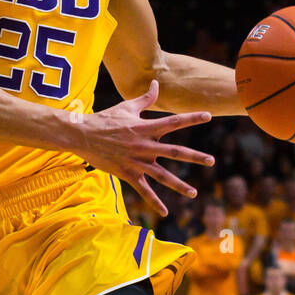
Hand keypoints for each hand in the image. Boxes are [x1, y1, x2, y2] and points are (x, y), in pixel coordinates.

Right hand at [72, 81, 213, 215]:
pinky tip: (165, 212)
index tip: (209, 116)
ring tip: (194, 193)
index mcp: (146, 128)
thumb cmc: (105, 119)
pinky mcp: (127, 174)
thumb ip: (145, 98)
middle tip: (211, 161)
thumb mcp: (126, 107)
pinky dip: (154, 202)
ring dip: (179, 185)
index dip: (192, 118)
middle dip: (195, 156)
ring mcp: (136, 162)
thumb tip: (156, 82)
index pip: (174, 122)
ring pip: (162, 176)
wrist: (82, 135)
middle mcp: (144, 146)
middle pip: (175, 152)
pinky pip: (144, 191)